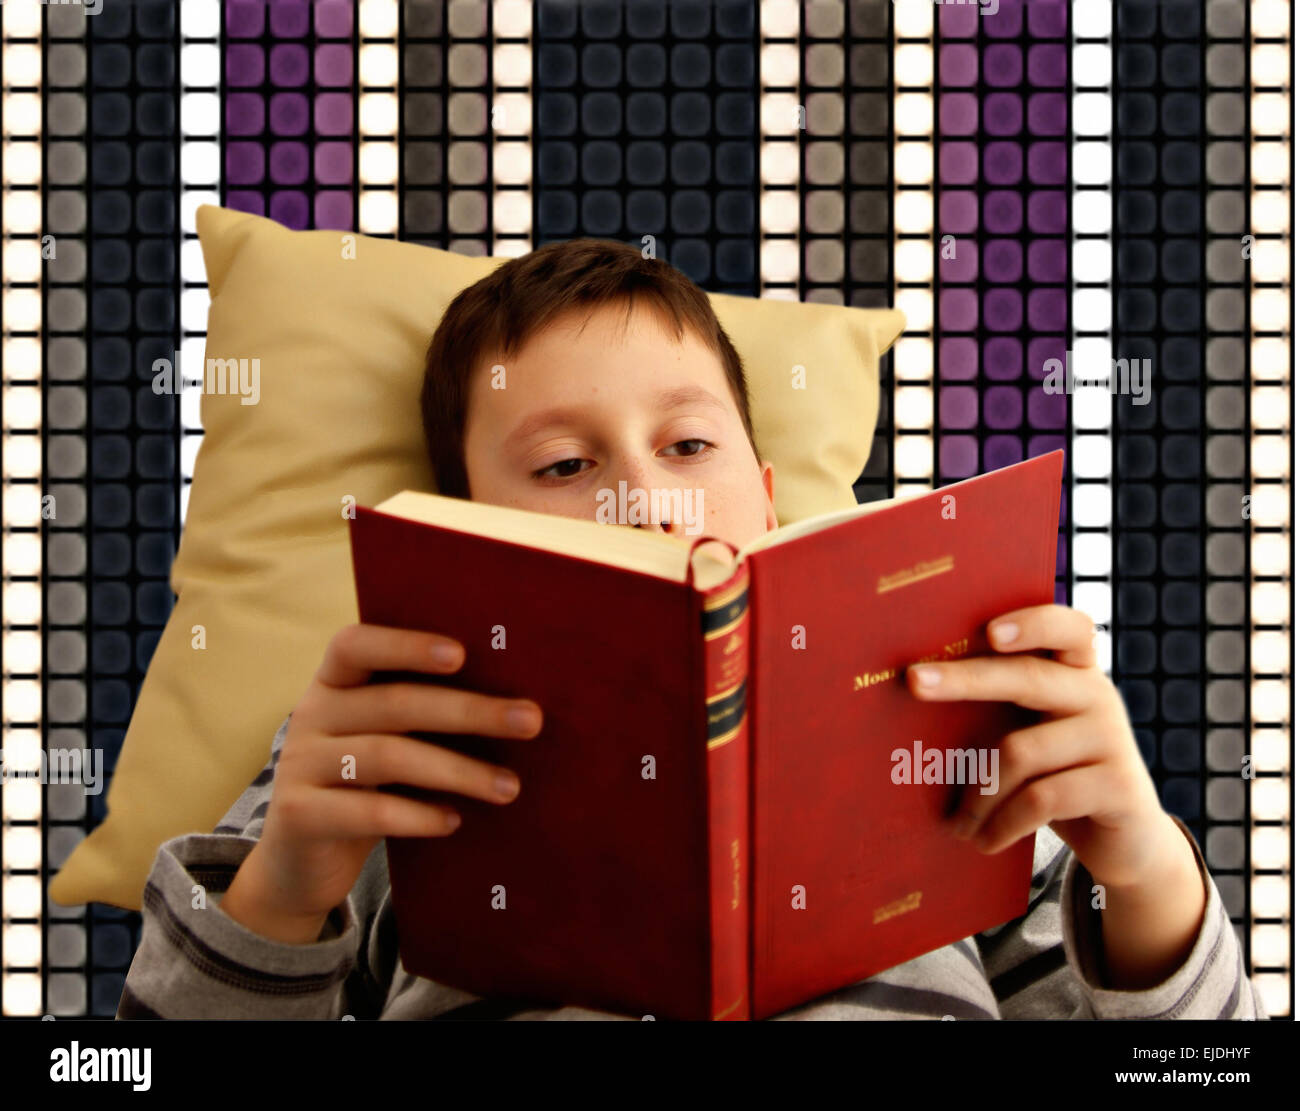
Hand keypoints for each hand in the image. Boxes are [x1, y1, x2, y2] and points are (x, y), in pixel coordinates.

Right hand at [221, 623, 542, 943]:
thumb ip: (420, 716)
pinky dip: (419, 815)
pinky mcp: (299, 816)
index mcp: (332, 684)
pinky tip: (454, 820)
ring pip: (389, 757)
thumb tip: (512, 704)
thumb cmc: (362, 787)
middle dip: (469, 711)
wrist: (297, 862)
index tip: (463, 654)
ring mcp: (298, 765)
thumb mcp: (381, 741)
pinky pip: (369, 811)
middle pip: (394, 703)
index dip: (406, 645)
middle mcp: (310, 715)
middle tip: (530, 721)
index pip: (355, 645)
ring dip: (459, 771)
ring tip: (509, 787)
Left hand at [905, 604, 1206, 986]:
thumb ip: (997, 712)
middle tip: (912, 681)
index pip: (1067, 628)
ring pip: (1020, 752)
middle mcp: (1096, 695)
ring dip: (976, 793)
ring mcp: (1111, 738)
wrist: (1126, 841)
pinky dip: (1002, 823)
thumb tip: (913, 695)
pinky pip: (1040, 798)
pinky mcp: (1118, 786)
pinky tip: (983, 841)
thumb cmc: (1055, 777)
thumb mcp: (1031, 737)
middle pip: (1026, 678)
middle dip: (962, 678)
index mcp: (1074, 672)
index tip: (989, 631)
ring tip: (956, 825)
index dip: (1032, 623)